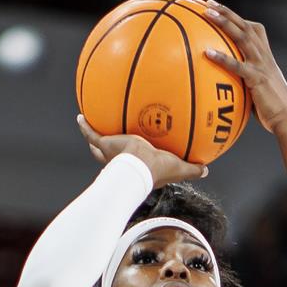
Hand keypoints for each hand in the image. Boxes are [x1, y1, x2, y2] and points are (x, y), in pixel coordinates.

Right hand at [75, 115, 205, 185]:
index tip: (132, 153)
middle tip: (106, 141)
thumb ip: (192, 168)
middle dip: (106, 149)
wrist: (140, 167)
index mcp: (137, 163)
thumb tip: (207, 169)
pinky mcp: (105, 144)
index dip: (131, 159)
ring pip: (98, 145)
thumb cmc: (158, 170)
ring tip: (90, 125)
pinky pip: (91, 133)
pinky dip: (85, 126)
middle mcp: (121, 159)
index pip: (132, 162)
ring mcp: (110, 151)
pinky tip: (80, 116)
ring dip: (94, 138)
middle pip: (109, 155)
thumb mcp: (179, 168)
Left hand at [198, 1, 286, 138]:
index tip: (221, 9)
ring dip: (224, 23)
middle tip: (208, 3)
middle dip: (227, 13)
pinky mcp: (257, 78)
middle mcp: (264, 56)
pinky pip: (237, 65)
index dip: (238, 18)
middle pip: (245, 26)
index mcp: (266, 56)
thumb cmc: (271, 109)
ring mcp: (261, 65)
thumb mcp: (259, 89)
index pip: (254, 29)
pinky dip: (222, 57)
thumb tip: (225, 85)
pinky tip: (207, 53)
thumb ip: (245, 81)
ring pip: (242, 37)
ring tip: (206, 14)